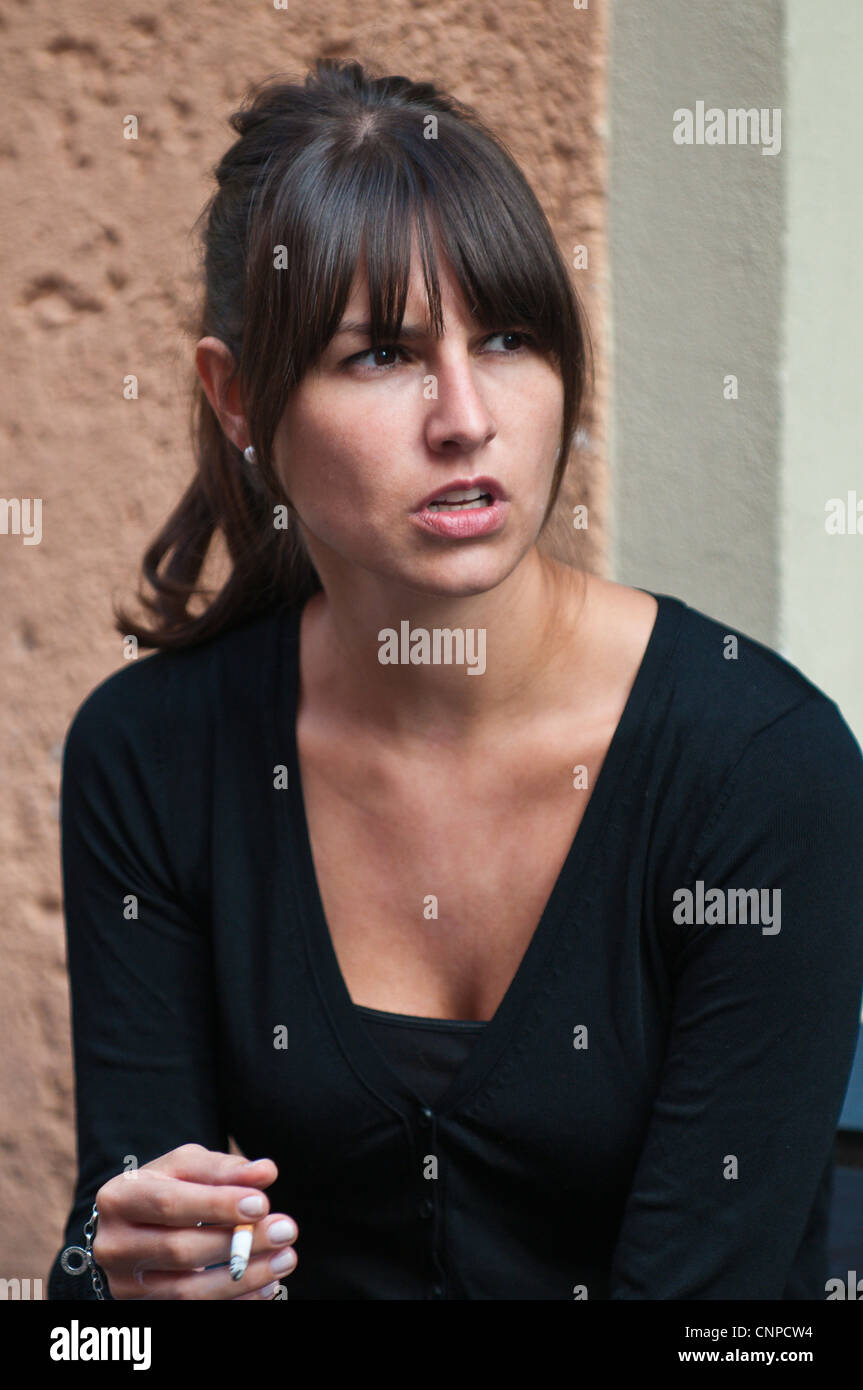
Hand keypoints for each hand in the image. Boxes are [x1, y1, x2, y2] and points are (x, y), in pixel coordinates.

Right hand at [92, 1143, 297, 1298]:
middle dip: (238, 1242)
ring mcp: (125, 1285)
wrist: (133, 1226)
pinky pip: (193, 1312)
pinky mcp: (143, 1310)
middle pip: (180, 1249)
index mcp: (119, 1199)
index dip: (217, 1205)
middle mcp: (114, 1246)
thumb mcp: (186, 1166)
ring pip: (188, 1291)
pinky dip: (234, 1301)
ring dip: (244, 1277)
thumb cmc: (165, 1188)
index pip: (169, 1204)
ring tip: (285, 1259)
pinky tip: (267, 1285)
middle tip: (285, 1230)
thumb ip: (224, 1169)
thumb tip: (265, 1172)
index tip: (262, 1203)